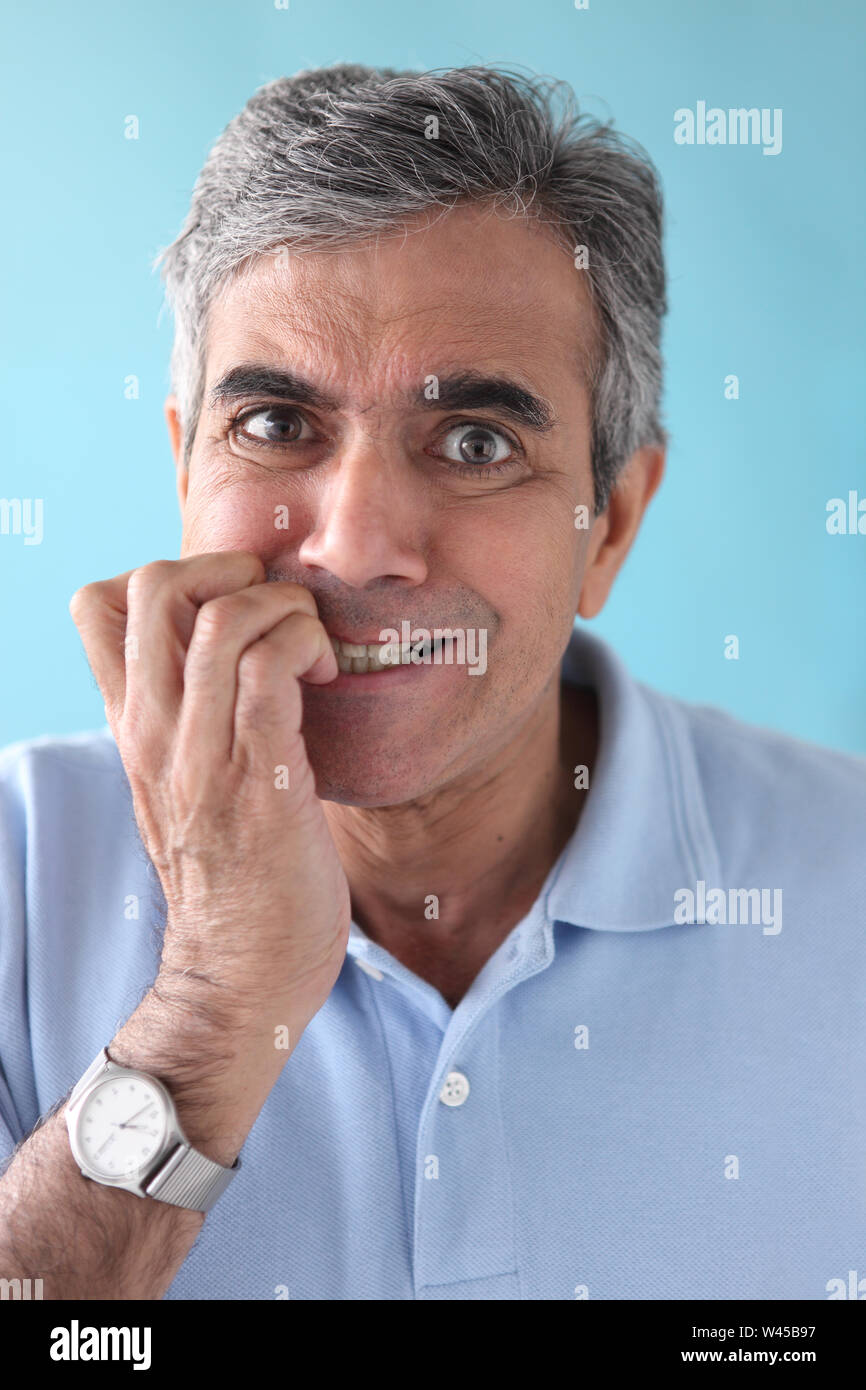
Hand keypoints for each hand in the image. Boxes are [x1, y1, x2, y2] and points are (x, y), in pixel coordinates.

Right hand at [69, 552, 350, 1031]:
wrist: (238, 973)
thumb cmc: (230, 879)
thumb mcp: (180, 786)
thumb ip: (186, 723)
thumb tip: (226, 660)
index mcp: (132, 726)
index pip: (99, 604)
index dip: (170, 574)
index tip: (229, 602)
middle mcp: (154, 729)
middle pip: (154, 584)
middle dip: (229, 567)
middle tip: (274, 609)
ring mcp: (202, 752)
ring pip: (222, 616)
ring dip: (283, 609)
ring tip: (309, 649)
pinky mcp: (260, 776)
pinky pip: (272, 667)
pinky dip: (307, 647)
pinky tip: (326, 678)